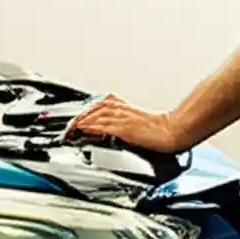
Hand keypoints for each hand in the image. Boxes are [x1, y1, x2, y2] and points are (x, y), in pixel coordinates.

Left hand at [63, 95, 191, 153]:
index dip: (83, 114)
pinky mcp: (125, 128)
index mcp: (122, 106)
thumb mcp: (135, 122)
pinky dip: (90, 127)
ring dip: (79, 122)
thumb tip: (107, 130)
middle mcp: (120, 109)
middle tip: (66, 129)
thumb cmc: (158, 129)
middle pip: (91, 110)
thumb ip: (120, 123)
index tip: (73, 123)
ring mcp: (122, 118)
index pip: (96, 106)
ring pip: (94, 116)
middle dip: (77, 119)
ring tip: (69, 131)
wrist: (173, 132)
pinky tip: (82, 130)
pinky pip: (103, 126)